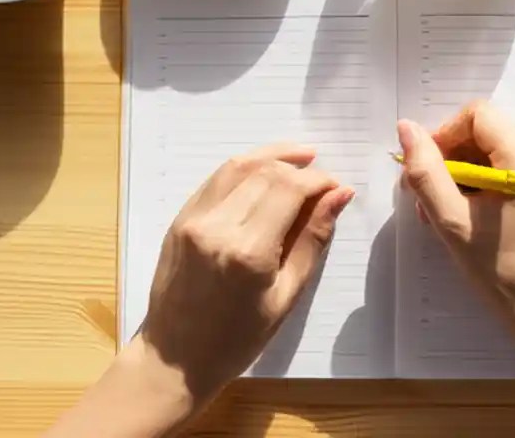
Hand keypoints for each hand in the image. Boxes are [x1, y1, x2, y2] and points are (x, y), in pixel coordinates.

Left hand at [140, 144, 353, 399]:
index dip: (318, 180)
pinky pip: (215, 180)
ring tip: (298, 159)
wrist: (175, 358)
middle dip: (299, 168)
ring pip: (237, 166)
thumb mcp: (287, 296)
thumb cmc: (239, 339)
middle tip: (320, 180)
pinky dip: (243, 169)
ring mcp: (192, 220)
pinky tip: (263, 175)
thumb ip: (313, 240)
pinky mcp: (179, 219)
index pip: (290, 189)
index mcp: (248, 252)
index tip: (336, 187)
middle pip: (265, 172)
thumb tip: (339, 195)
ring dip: (271, 157)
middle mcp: (217, 226)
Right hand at [396, 101, 514, 324]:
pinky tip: (465, 211)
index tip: (426, 168)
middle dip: (451, 156)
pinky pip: (509, 166)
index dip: (444, 134)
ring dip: (463, 171)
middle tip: (426, 194)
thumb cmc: (498, 269)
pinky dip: (482, 181)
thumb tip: (407, 129)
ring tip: (441, 209)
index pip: (478, 115)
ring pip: (495, 149)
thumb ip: (426, 171)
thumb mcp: (452, 220)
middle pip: (487, 131)